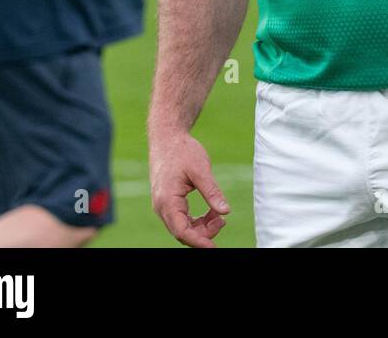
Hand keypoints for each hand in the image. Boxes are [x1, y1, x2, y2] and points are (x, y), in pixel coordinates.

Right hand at [150, 130, 230, 247]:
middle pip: (182, 232)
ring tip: (219, 216)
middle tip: (222, 221)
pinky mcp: (169, 203)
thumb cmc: (182, 151)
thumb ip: (212, 191)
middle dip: (204, 233)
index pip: (181, 231)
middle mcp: (162, 207)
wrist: (167, 139)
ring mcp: (164, 206)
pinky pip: (182, 220)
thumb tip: (226, 212)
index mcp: (167, 201)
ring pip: (182, 227)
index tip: (214, 247)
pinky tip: (212, 212)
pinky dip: (197, 220)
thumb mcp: (201, 170)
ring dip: (201, 227)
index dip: (199, 241)